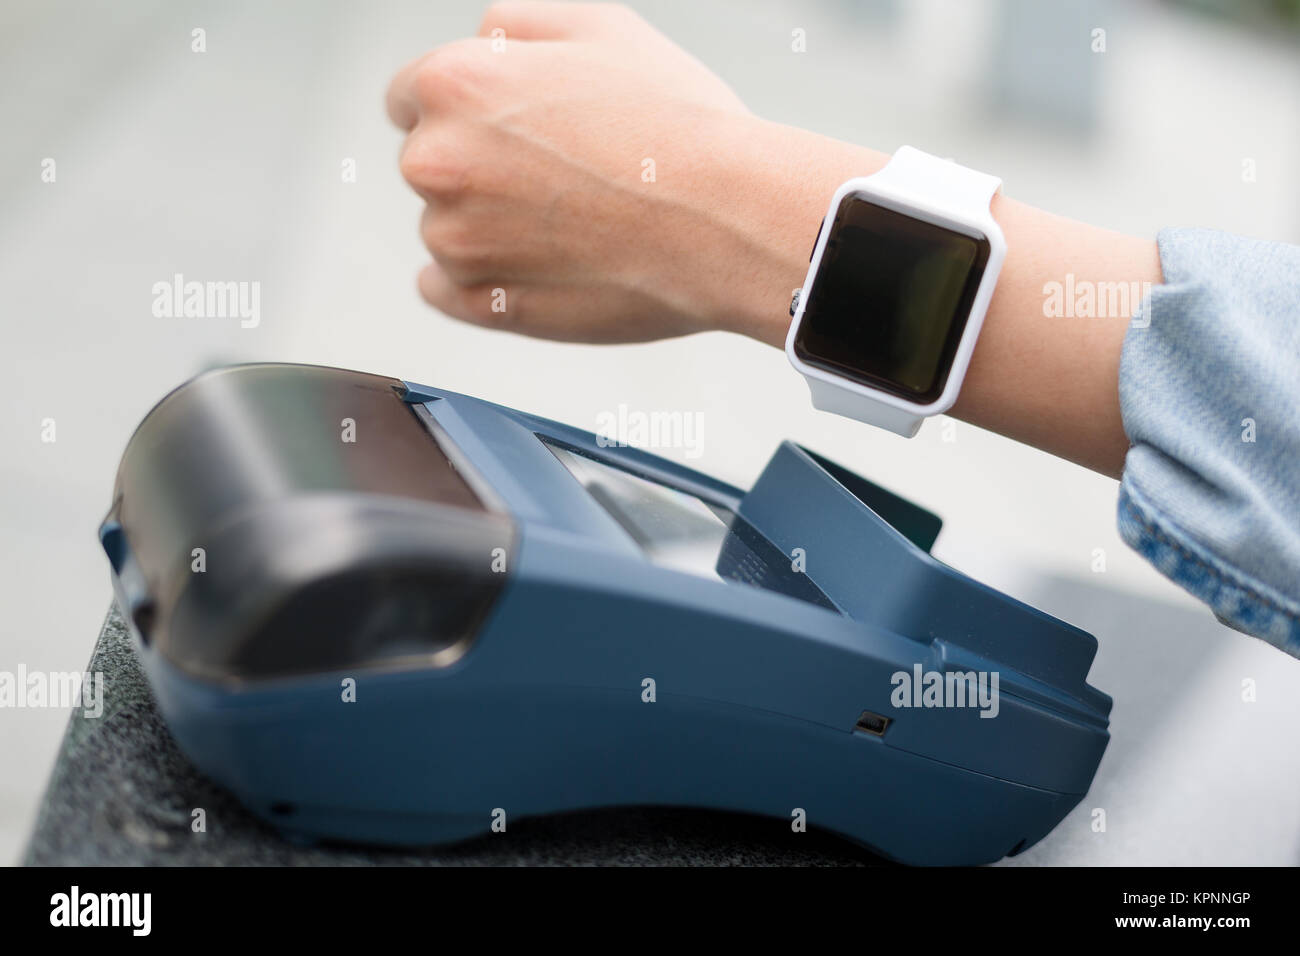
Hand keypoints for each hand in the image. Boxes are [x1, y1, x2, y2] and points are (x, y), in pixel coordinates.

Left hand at [386, 1, 876, 342]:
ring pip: (447, 228)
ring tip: (573, 219)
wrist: (726, 220)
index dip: (468, 108)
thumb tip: (482, 42)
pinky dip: (482, 279)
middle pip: (430, 162)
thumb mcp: (599, 26)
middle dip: (478, 165)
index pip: (412, 96)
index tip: (506, 128)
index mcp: (455, 85)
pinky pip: (447, 290)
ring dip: (489, 224)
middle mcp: (438, 162)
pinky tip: (540, 263)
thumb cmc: (679, 129)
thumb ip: (512, 25)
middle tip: (559, 173)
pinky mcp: (483, 305)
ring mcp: (457, 242)